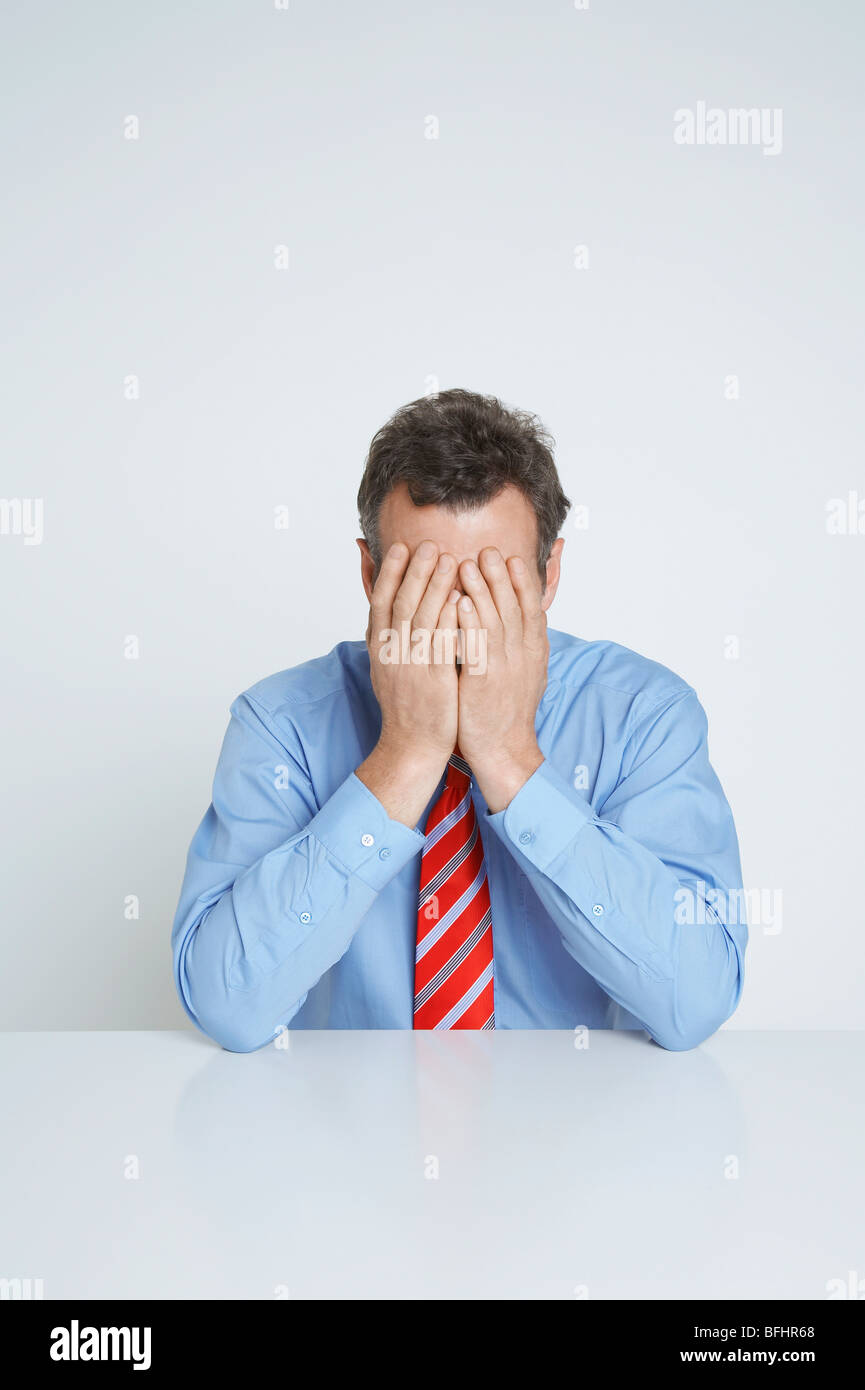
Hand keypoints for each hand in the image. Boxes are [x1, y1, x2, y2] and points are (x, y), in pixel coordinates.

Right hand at [356, 540, 459, 825]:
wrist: (411, 745)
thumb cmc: (405, 704)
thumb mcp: (385, 665)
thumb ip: (384, 633)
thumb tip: (382, 604)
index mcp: (379, 649)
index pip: (381, 603)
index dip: (390, 573)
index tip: (401, 547)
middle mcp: (392, 655)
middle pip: (402, 604)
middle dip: (415, 571)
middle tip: (428, 544)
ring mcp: (412, 667)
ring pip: (422, 620)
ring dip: (434, 587)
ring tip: (448, 559)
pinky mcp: (434, 681)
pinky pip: (442, 645)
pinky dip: (450, 620)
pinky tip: (461, 599)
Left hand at [455, 547, 547, 811]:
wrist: (503, 750)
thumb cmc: (506, 711)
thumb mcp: (524, 673)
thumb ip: (522, 645)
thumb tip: (521, 621)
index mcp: (534, 652)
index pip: (531, 608)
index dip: (522, 582)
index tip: (512, 558)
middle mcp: (523, 655)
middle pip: (513, 606)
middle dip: (500, 576)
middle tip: (489, 550)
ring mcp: (505, 667)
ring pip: (495, 619)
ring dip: (481, 589)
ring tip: (468, 564)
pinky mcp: (484, 681)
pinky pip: (476, 643)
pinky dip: (468, 619)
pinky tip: (458, 600)